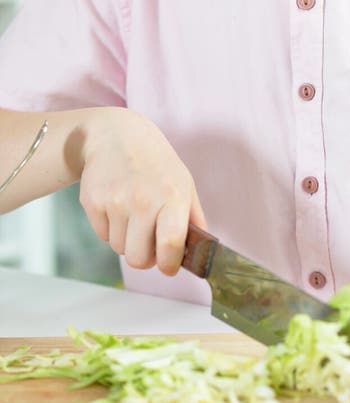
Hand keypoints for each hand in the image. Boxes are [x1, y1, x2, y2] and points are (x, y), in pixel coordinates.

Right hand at [78, 107, 205, 275]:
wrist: (116, 136)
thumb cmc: (156, 163)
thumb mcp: (184, 183)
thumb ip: (194, 219)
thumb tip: (203, 252)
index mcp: (172, 196)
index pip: (170, 245)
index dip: (169, 264)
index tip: (169, 266)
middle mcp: (143, 200)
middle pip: (138, 259)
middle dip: (145, 256)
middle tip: (148, 239)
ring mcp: (115, 201)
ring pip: (119, 249)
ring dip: (126, 239)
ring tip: (132, 214)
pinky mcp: (92, 202)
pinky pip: (102, 236)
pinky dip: (110, 228)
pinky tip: (116, 204)